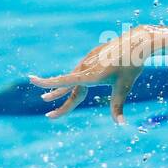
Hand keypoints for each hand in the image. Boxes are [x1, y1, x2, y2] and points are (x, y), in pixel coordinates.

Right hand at [29, 28, 155, 121]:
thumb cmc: (131, 66)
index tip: (31, 79)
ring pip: (72, 79)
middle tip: (49, 116)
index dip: (48, 83)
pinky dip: (72, 81)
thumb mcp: (124, 87)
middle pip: (69, 88)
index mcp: (91, 75)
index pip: (65, 81)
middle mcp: (86, 68)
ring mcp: (87, 62)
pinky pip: (79, 72)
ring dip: (60, 89)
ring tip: (47, 97)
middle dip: (58, 101)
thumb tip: (120, 124)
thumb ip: (117, 106)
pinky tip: (69, 84)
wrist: (136, 43)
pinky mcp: (91, 57)